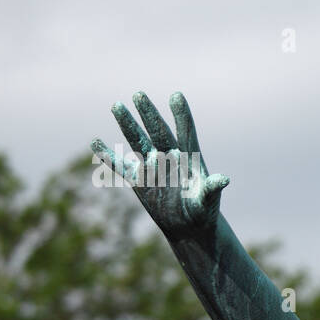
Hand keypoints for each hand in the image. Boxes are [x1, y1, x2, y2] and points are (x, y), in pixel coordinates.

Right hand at [92, 92, 228, 235]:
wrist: (188, 226)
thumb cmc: (203, 211)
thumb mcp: (207, 201)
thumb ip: (212, 188)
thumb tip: (223, 179)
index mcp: (190, 158)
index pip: (185, 132)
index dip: (181, 116)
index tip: (176, 96)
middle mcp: (170, 157)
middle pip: (158, 131)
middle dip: (149, 114)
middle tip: (139, 94)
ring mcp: (152, 166)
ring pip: (138, 141)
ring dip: (128, 125)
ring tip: (117, 106)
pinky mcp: (138, 179)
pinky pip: (121, 164)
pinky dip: (109, 155)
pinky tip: (95, 142)